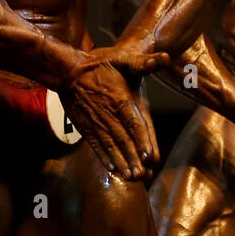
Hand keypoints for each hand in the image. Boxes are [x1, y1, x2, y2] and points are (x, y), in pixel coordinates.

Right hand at [60, 47, 167, 182]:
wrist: (67, 71)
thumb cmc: (99, 64)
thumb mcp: (123, 58)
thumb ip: (144, 62)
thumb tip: (167, 58)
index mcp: (120, 98)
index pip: (134, 123)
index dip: (142, 140)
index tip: (149, 155)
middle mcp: (108, 114)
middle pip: (123, 139)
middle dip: (133, 158)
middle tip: (142, 175)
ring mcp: (96, 123)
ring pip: (111, 146)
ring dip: (121, 163)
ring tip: (131, 177)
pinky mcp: (86, 128)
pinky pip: (97, 145)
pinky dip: (105, 158)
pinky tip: (112, 170)